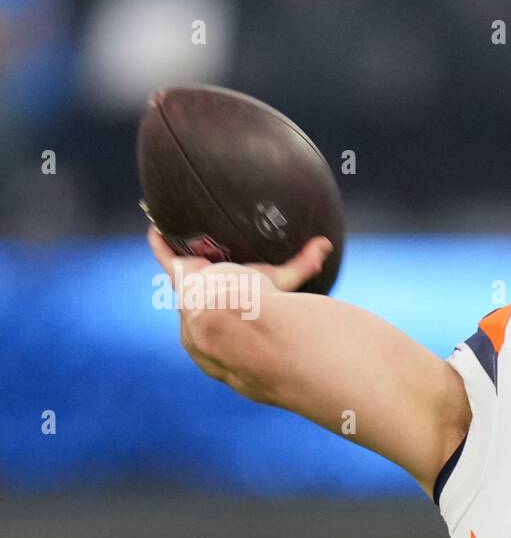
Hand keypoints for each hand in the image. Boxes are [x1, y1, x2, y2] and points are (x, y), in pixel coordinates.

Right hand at [147, 226, 331, 299]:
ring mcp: (194, 286)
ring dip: (186, 251)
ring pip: (188, 267)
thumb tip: (326, 244)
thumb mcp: (281, 279)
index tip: (237, 275)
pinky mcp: (179, 274)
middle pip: (210, 281)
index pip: (235, 294)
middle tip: (210, 248)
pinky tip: (157, 225)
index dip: (236, 286)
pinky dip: (160, 240)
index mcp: (236, 302)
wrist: (228, 313)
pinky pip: (165, 254)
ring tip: (182, 235)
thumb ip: (303, 264)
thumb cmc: (256, 302)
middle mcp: (214, 297)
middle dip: (210, 269)